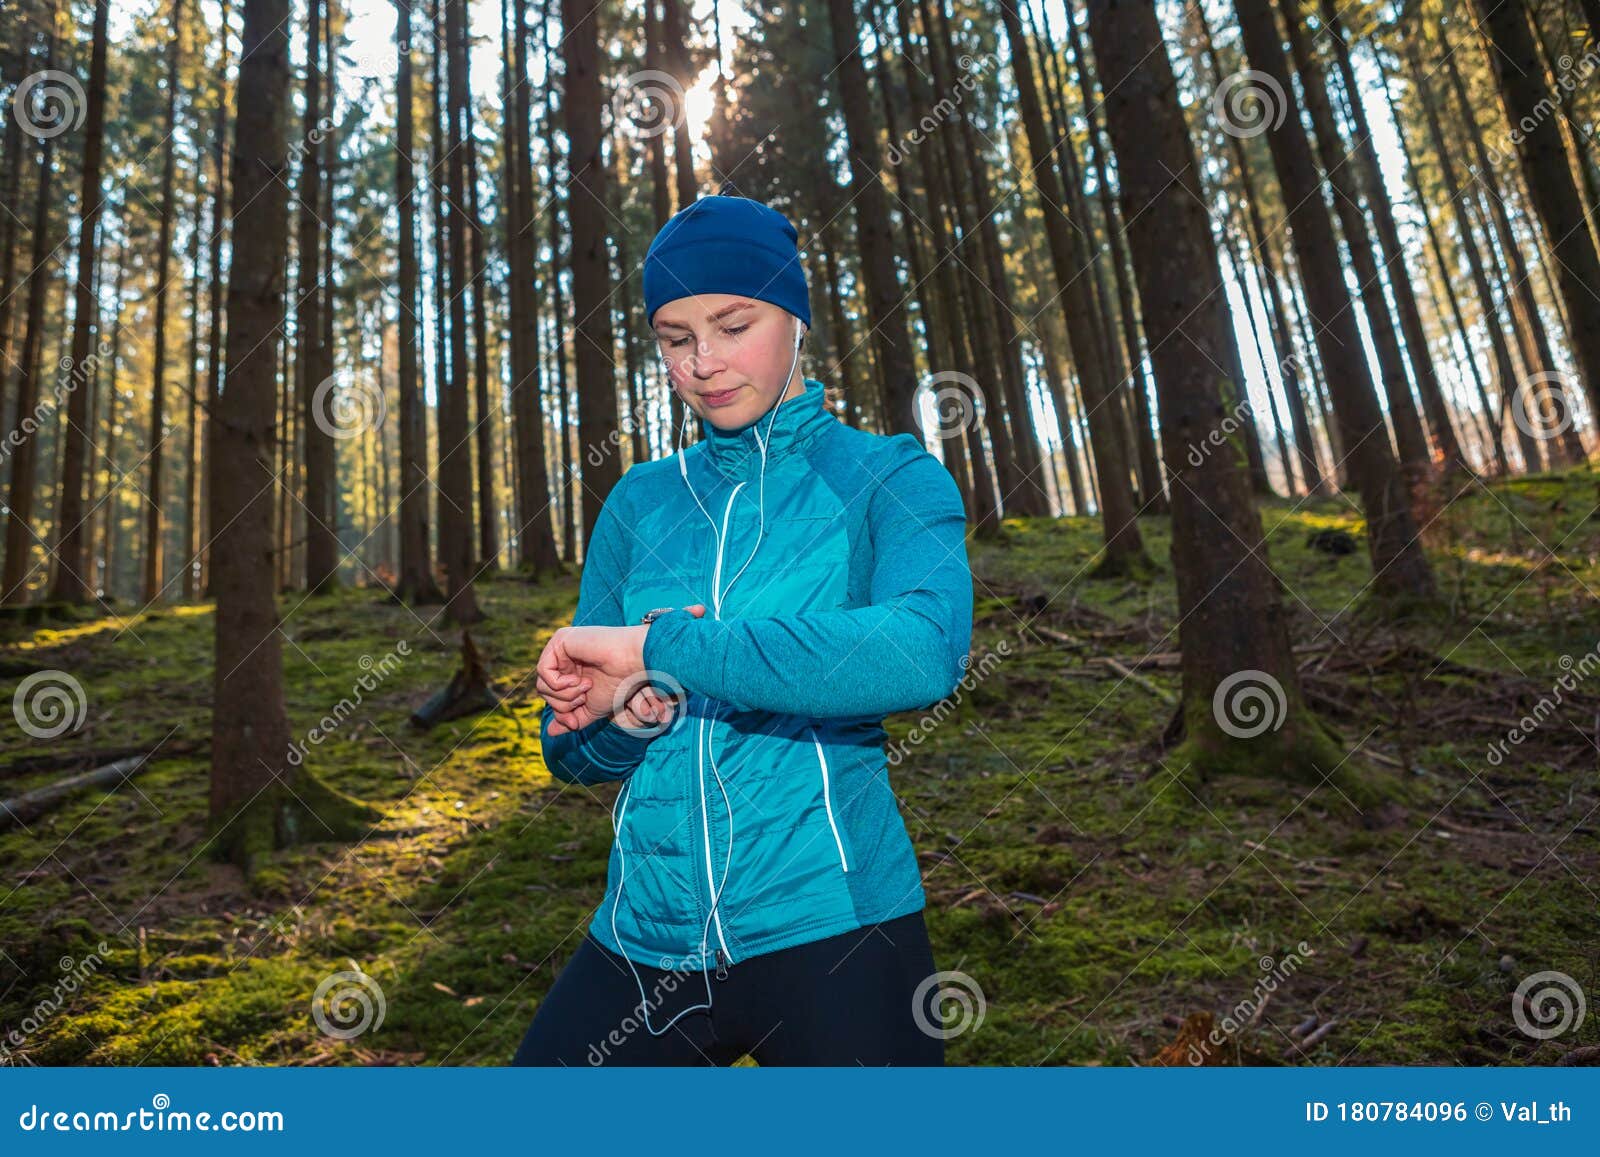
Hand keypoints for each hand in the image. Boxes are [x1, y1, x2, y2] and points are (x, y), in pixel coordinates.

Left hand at [537, 605, 705, 735]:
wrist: (633, 663)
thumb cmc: (619, 683)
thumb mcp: (592, 709)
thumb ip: (571, 719)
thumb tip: (549, 732)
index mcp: (571, 671)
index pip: (552, 696)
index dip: (561, 712)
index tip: (576, 720)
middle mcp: (564, 658)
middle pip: (544, 691)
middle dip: (563, 704)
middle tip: (584, 697)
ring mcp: (561, 647)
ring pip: (542, 683)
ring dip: (564, 694)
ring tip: (586, 687)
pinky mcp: (560, 639)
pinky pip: (543, 670)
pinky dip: (558, 683)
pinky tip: (577, 680)